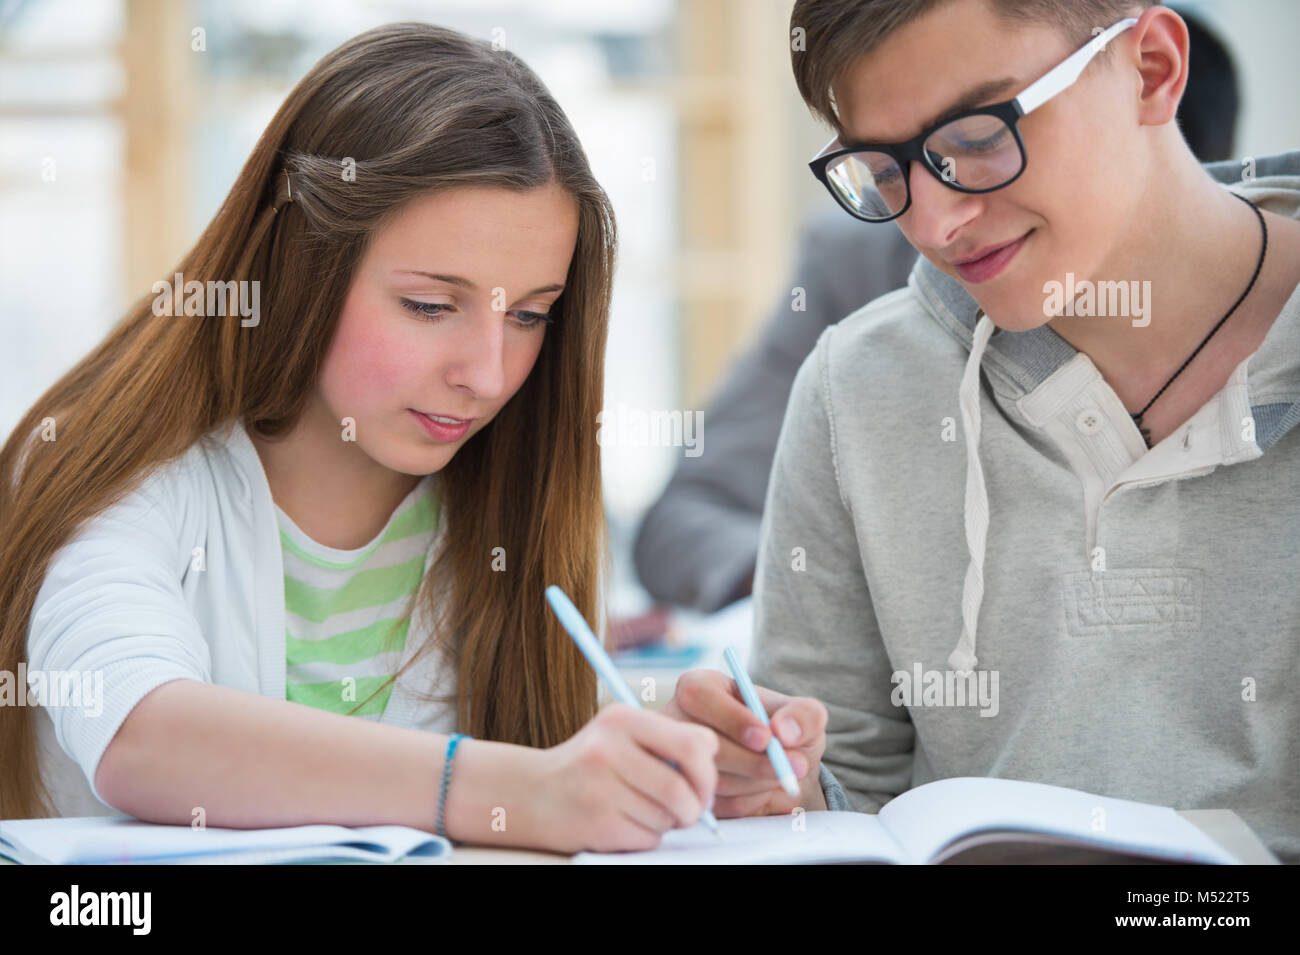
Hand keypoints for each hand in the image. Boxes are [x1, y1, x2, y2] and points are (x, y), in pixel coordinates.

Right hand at [527, 703, 717, 853]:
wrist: (532, 793)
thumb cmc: (591, 764)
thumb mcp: (622, 735)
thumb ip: (667, 741)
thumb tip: (713, 766)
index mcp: (623, 719)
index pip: (694, 743)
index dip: (708, 770)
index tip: (702, 783)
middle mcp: (608, 748)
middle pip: (682, 788)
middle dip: (696, 805)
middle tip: (693, 810)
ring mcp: (599, 787)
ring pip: (667, 816)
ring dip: (668, 822)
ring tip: (647, 811)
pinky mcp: (596, 822)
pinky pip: (648, 837)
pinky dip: (648, 836)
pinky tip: (627, 823)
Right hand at [663, 668, 827, 817]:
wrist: (783, 775)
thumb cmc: (788, 735)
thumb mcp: (806, 717)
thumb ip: (804, 714)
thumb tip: (783, 729)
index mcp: (701, 688)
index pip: (699, 695)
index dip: (732, 718)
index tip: (766, 738)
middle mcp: (679, 721)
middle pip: (701, 742)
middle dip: (752, 760)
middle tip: (794, 766)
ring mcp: (676, 760)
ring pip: (710, 777)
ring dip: (755, 782)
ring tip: (779, 774)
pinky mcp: (685, 793)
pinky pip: (713, 804)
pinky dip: (746, 803)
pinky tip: (759, 790)